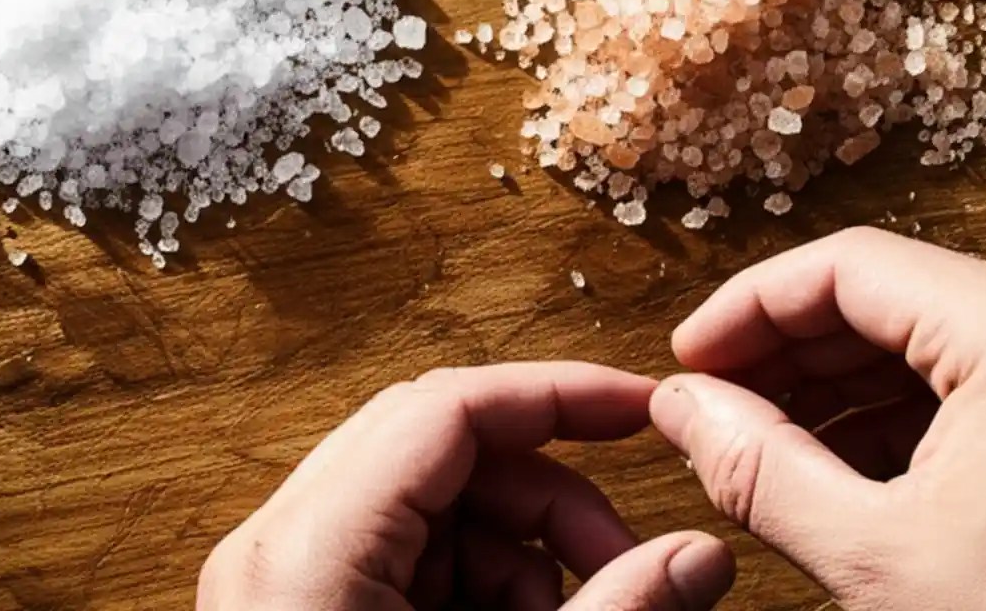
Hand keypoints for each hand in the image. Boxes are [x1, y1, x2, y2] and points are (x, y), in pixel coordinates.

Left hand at [199, 362, 734, 610]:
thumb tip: (701, 557)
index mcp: (310, 553)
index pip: (447, 410)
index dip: (557, 396)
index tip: (641, 411)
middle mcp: (284, 548)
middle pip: (445, 453)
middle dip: (551, 494)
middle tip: (627, 557)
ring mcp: (291, 580)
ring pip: (437, 507)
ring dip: (523, 552)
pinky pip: (417, 560)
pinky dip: (485, 590)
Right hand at [651, 227, 985, 609]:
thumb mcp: (875, 558)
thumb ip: (759, 470)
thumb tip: (687, 409)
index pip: (853, 268)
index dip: (752, 306)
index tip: (693, 352)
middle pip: (891, 296)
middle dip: (789, 349)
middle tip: (716, 400)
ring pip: (929, 340)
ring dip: (835, 384)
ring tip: (762, 439)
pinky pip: (973, 386)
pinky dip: (896, 416)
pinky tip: (835, 463)